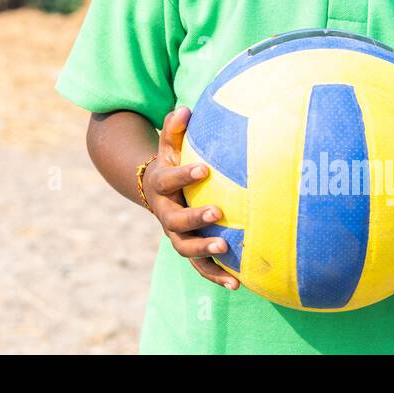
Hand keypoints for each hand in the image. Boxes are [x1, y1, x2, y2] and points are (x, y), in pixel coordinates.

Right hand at [142, 106, 239, 290]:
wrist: (155, 192)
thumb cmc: (171, 163)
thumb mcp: (168, 145)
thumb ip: (174, 129)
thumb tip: (185, 108)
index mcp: (161, 185)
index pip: (169, 180)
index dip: (184, 175)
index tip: (204, 169)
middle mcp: (165, 213)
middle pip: (175, 220)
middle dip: (195, 217)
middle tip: (218, 212)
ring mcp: (176, 234)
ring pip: (185, 248)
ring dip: (205, 250)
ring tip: (226, 249)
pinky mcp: (188, 250)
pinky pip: (200, 266)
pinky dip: (216, 276)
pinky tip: (238, 284)